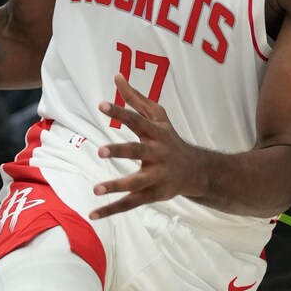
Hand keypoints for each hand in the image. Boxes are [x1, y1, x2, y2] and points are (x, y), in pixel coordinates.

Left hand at [92, 78, 197, 218]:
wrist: (197, 170)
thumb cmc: (170, 139)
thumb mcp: (158, 117)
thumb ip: (136, 99)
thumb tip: (116, 77)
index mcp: (156, 134)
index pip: (136, 121)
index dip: (120, 113)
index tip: (101, 105)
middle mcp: (157, 154)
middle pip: (137, 152)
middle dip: (120, 151)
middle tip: (101, 151)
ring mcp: (156, 176)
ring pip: (135, 183)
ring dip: (116, 186)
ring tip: (96, 189)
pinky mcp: (153, 194)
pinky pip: (130, 203)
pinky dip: (111, 210)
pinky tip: (93, 213)